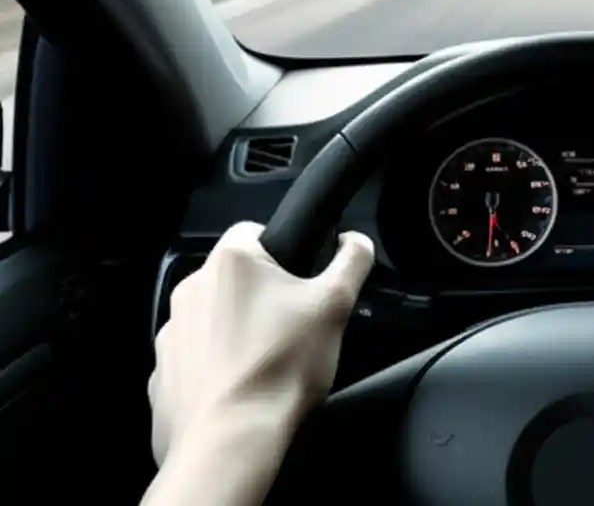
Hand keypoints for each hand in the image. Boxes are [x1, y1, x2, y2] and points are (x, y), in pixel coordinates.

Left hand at [148, 223, 373, 466]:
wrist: (231, 439)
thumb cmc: (283, 365)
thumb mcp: (335, 306)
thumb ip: (351, 262)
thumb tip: (354, 241)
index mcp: (230, 262)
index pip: (254, 230)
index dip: (284, 251)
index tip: (303, 281)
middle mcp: (190, 289)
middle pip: (235, 279)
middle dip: (263, 296)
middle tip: (295, 326)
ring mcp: (170, 334)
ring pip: (213, 319)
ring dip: (237, 332)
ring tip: (269, 363)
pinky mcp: (163, 374)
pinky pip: (195, 361)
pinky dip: (216, 369)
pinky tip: (242, 389)